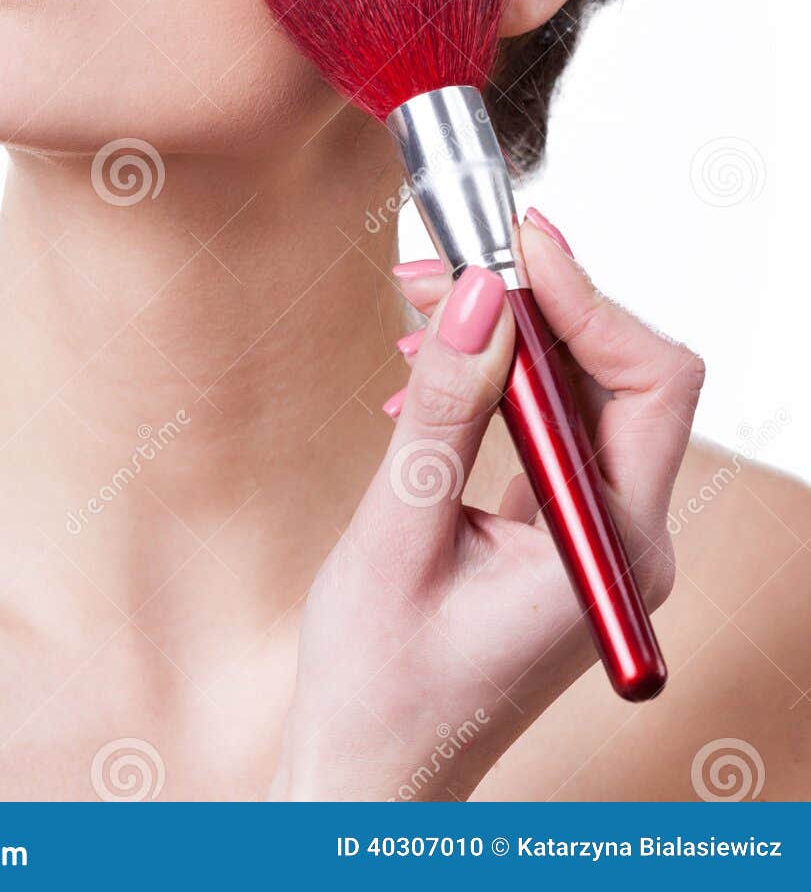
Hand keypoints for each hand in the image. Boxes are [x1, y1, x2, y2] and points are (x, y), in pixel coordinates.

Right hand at [269, 212, 704, 800]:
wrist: (369, 779)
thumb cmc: (380, 689)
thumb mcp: (397, 537)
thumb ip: (444, 412)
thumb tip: (477, 295)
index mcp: (612, 552)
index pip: (651, 382)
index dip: (588, 298)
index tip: (516, 242)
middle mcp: (626, 542)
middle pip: (617, 374)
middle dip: (534, 304)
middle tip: (442, 263)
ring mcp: (597, 540)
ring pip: (579, 393)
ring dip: (505, 339)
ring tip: (419, 310)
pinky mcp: (560, 535)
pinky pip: (547, 429)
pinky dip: (494, 384)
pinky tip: (427, 381)